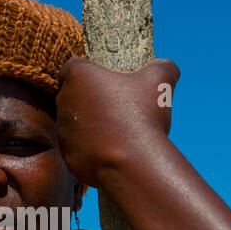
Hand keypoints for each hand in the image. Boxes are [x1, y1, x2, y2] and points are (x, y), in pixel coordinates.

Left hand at [54, 56, 179, 187]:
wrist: (133, 162)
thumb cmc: (142, 116)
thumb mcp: (160, 82)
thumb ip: (162, 67)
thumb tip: (167, 67)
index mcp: (78, 76)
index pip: (73, 66)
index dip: (90, 72)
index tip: (108, 81)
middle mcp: (63, 101)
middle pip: (73, 95)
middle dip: (91, 99)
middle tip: (117, 106)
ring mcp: (63, 130)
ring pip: (74, 122)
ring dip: (90, 124)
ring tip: (117, 130)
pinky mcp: (67, 154)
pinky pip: (78, 146)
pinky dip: (91, 147)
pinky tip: (112, 149)